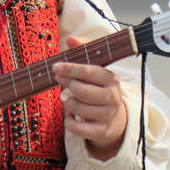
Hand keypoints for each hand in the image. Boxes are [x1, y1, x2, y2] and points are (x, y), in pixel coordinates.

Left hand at [54, 35, 128, 159]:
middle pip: (81, 90)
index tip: (56, 67)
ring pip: (77, 108)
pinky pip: (76, 127)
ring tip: (70, 99)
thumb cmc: (98, 88)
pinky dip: (69, 121)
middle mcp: (113, 97)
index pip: (89, 72)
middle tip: (60, 81)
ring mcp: (108, 115)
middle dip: (67, 85)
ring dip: (67, 103)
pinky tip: (72, 115)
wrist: (113, 118)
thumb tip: (70, 39)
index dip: (70, 69)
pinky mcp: (101, 131)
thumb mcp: (94, 68)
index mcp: (112, 79)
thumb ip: (83, 50)